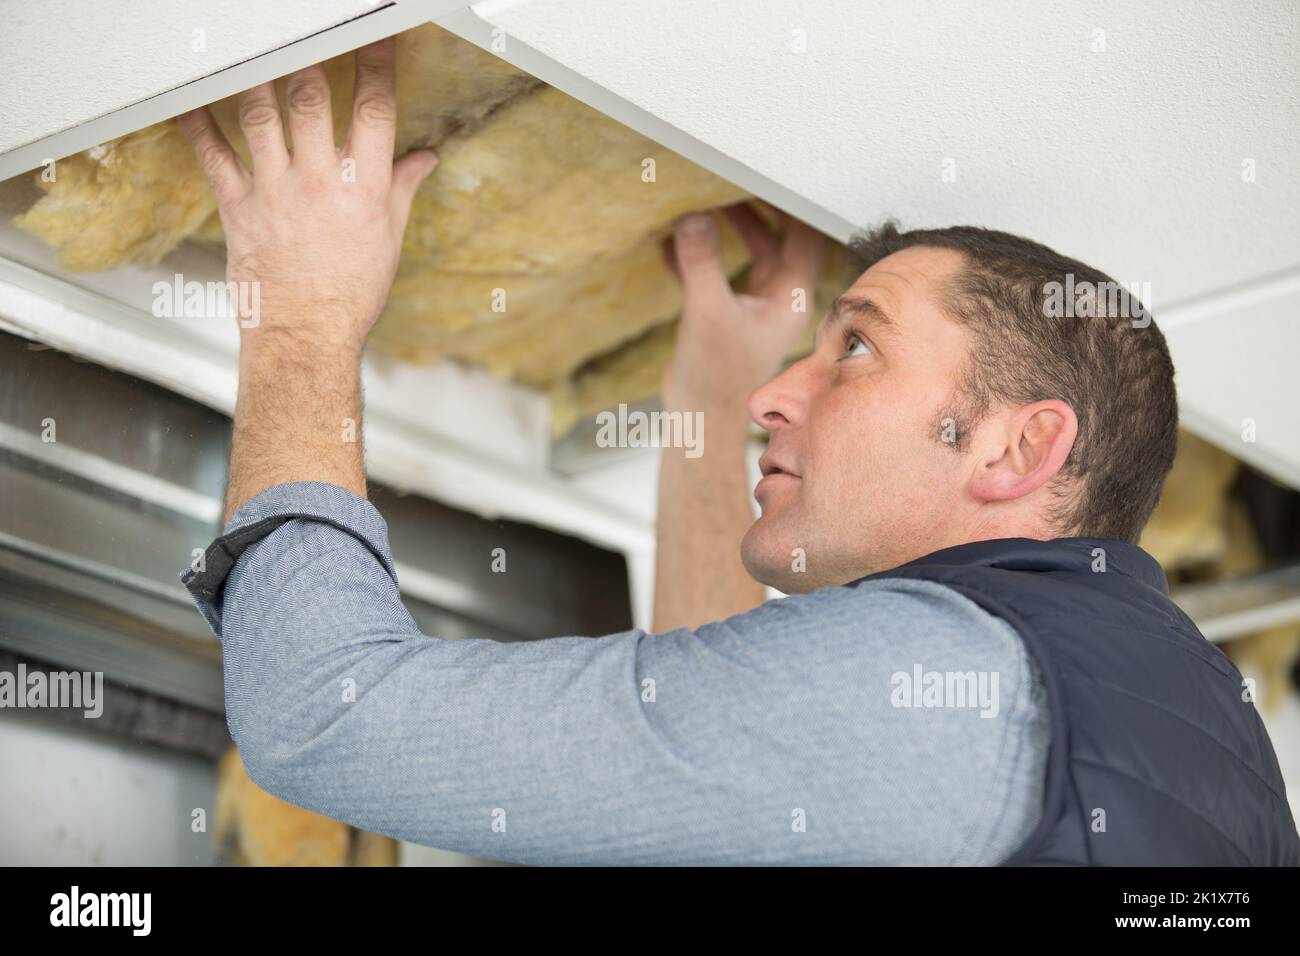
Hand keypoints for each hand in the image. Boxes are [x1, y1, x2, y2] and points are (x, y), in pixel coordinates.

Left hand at [177, 38, 436, 355]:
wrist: (307, 338)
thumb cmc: (349, 296)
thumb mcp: (389, 240)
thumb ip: (403, 189)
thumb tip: (423, 158)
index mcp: (366, 191)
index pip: (375, 111)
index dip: (376, 66)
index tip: (375, 40)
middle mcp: (321, 184)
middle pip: (311, 99)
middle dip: (309, 58)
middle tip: (306, 36)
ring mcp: (276, 193)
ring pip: (261, 115)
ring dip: (258, 77)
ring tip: (259, 53)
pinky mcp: (239, 207)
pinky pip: (213, 155)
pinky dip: (199, 124)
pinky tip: (194, 99)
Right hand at [661, 203, 825, 409]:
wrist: (698, 416)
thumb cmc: (716, 374)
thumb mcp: (708, 309)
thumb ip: (702, 261)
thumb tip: (694, 218)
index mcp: (791, 298)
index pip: (802, 238)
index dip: (788, 207)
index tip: (767, 181)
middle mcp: (777, 300)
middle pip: (774, 241)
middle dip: (751, 213)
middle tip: (729, 184)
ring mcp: (753, 308)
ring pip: (745, 257)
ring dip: (724, 232)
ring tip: (700, 204)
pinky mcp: (727, 317)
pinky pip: (716, 275)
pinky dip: (696, 258)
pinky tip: (669, 243)